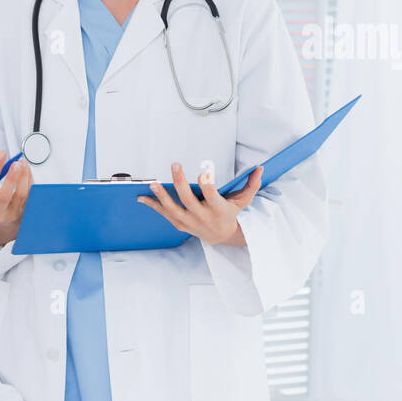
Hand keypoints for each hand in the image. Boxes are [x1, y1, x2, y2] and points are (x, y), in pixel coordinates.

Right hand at [0, 150, 32, 246]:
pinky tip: (27, 170)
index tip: (0, 154)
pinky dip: (30, 181)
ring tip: (22, 163)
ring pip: (22, 195)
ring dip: (24, 177)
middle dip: (12, 177)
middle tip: (16, 163)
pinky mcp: (24, 212)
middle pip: (6, 195)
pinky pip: (30, 195)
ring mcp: (12, 213)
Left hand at [136, 163, 262, 245]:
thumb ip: (252, 184)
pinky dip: (153, 205)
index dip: (207, 185)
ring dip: (162, 196)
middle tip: (175, 165)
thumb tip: (260, 167)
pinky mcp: (180, 224)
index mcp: (218, 209)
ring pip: (173, 209)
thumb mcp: (244, 200)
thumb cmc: (231, 213)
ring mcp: (189, 222)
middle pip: (188, 200)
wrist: (221, 236)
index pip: (212, 197)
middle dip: (180, 182)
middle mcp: (202, 217)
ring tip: (153, 183)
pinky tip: (141, 197)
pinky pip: (164, 214)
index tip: (203, 173)